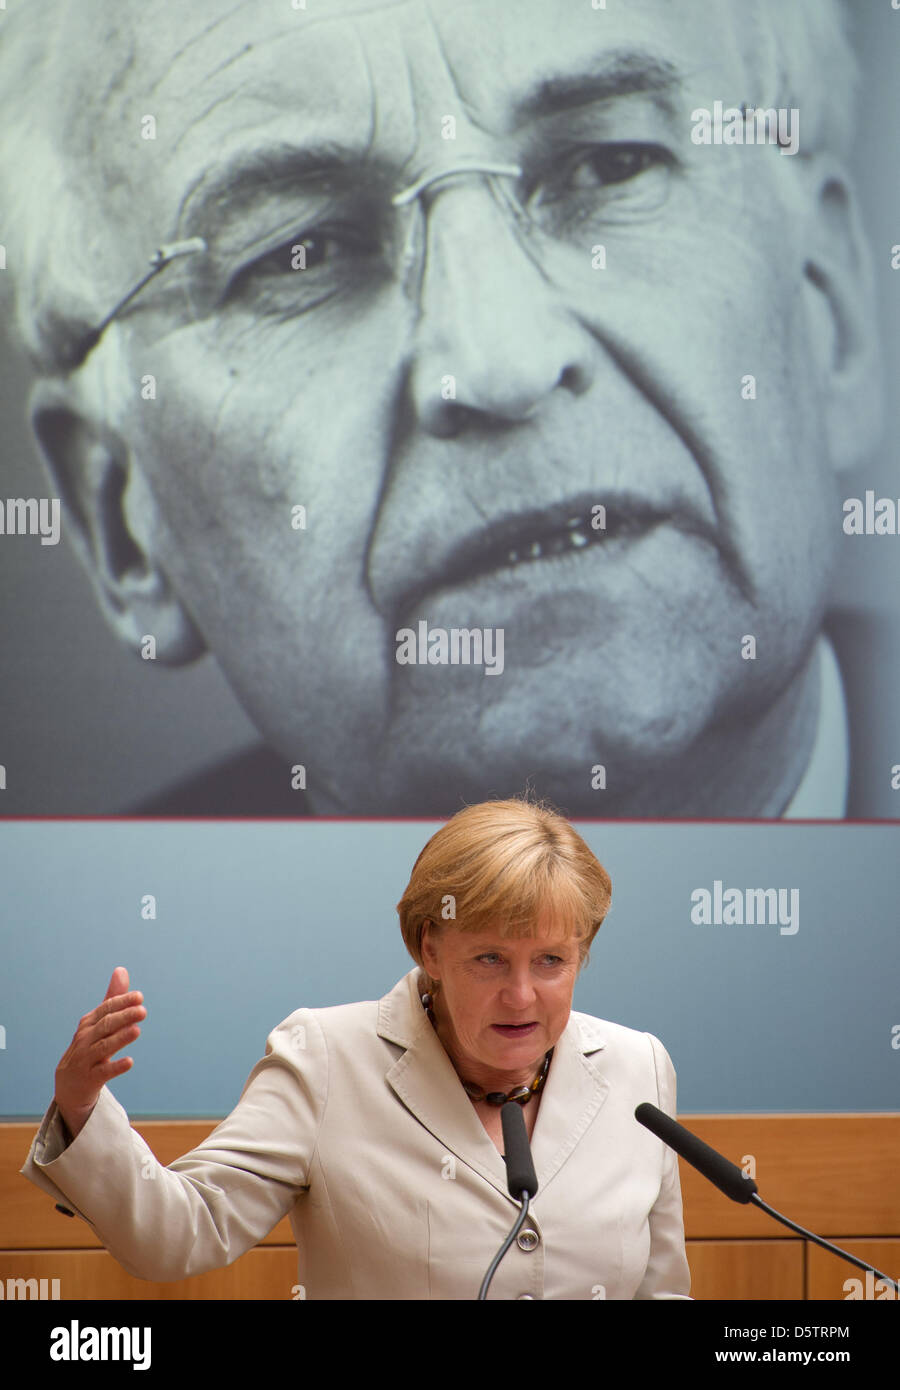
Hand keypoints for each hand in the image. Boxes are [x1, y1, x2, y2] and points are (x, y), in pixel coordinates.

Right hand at [54, 967, 145, 1139]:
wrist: (68, 1086)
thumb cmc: (88, 1048)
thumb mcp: (99, 1023)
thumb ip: (112, 999)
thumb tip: (121, 969)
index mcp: (89, 1024)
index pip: (106, 1009)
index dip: (122, 1002)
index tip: (139, 997)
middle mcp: (85, 1039)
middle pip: (105, 1026)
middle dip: (123, 1017)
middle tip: (143, 1011)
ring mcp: (85, 1059)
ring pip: (103, 1047)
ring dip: (120, 1038)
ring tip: (136, 1031)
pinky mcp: (89, 1079)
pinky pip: (103, 1072)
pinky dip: (115, 1066)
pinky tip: (129, 1062)